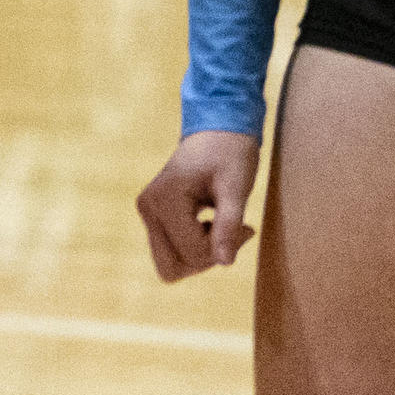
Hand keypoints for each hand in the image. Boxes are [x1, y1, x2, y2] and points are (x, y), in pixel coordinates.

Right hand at [138, 127, 260, 280]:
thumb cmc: (231, 153)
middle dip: (205, 259)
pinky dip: (194, 245)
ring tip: (222, 227)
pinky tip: (212, 223)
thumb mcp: (236, 188)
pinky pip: (171, 250)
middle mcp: (148, 207)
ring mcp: (147, 212)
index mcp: (164, 199)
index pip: (192, 252)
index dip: (223, 248)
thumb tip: (224, 263)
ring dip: (200, 254)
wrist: (217, 127)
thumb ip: (227, 225)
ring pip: (169, 263)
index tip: (247, 227)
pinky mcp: (153, 214)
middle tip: (229, 234)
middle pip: (170, 267)